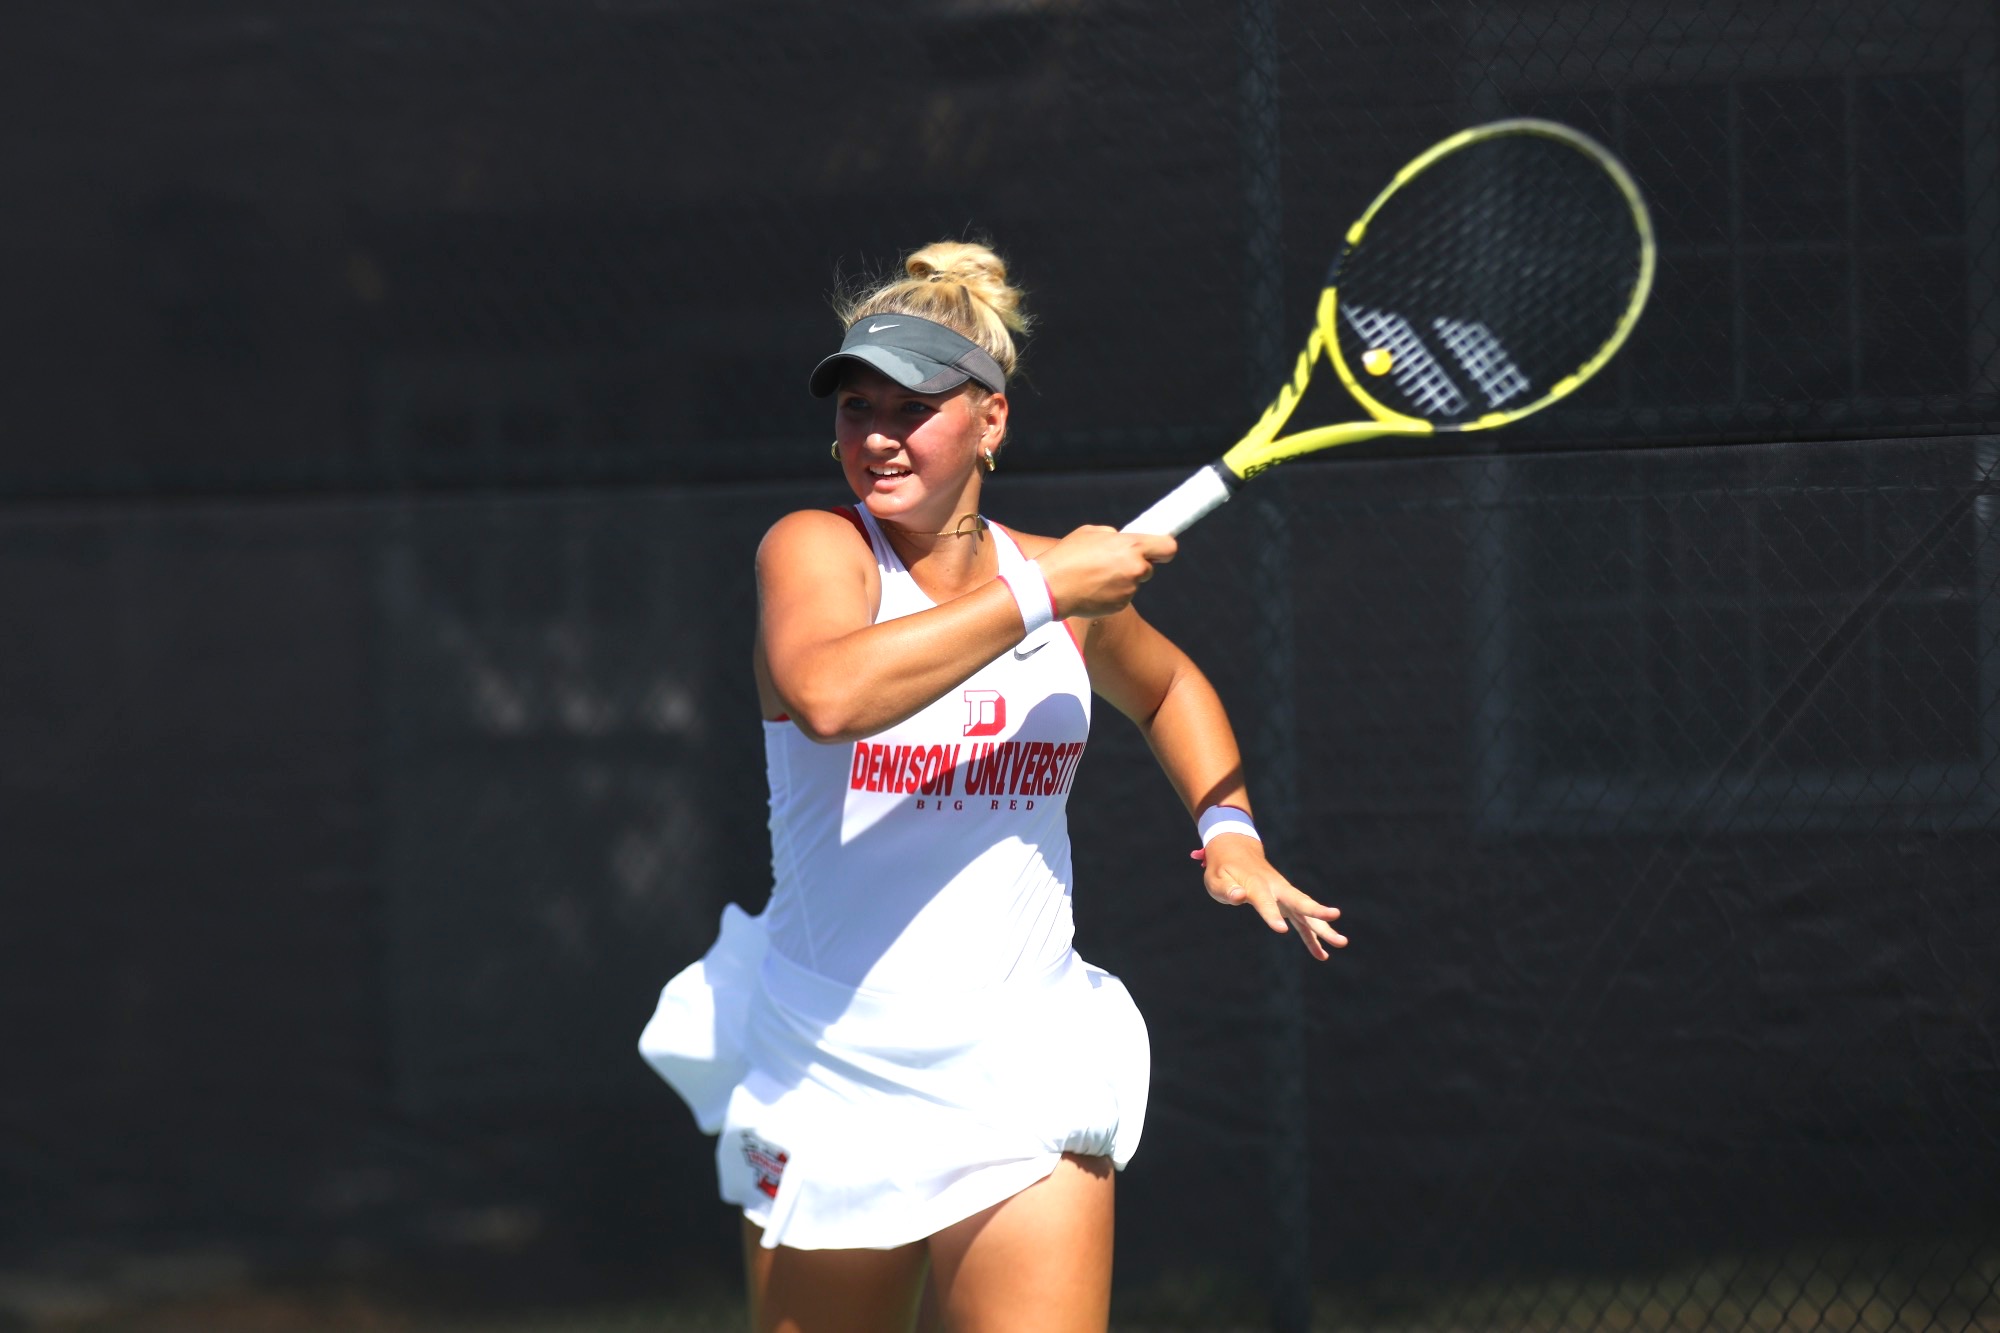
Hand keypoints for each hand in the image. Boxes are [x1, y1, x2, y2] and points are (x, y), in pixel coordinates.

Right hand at [1036, 525, 1176, 619]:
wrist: (1050, 587)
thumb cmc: (1067, 556)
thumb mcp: (1090, 533)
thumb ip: (1113, 536)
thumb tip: (1122, 539)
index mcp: (1132, 546)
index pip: (1168, 547)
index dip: (1164, 550)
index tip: (1159, 551)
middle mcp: (1135, 568)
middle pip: (1148, 568)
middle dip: (1136, 566)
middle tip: (1113, 564)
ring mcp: (1129, 590)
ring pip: (1133, 584)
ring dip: (1120, 581)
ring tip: (1094, 577)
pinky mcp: (1120, 606)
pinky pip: (1121, 598)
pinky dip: (1111, 595)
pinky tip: (1092, 589)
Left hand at [1195, 834, 1346, 959]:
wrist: (1237, 851)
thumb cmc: (1223, 868)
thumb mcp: (1216, 879)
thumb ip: (1226, 889)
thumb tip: (1239, 897)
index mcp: (1256, 884)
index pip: (1265, 901)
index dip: (1272, 915)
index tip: (1282, 930)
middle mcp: (1276, 888)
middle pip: (1299, 901)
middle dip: (1316, 911)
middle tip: (1335, 917)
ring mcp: (1284, 895)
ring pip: (1306, 913)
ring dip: (1323, 928)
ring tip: (1342, 943)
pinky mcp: (1287, 903)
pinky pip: (1302, 922)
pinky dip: (1311, 937)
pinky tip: (1322, 955)